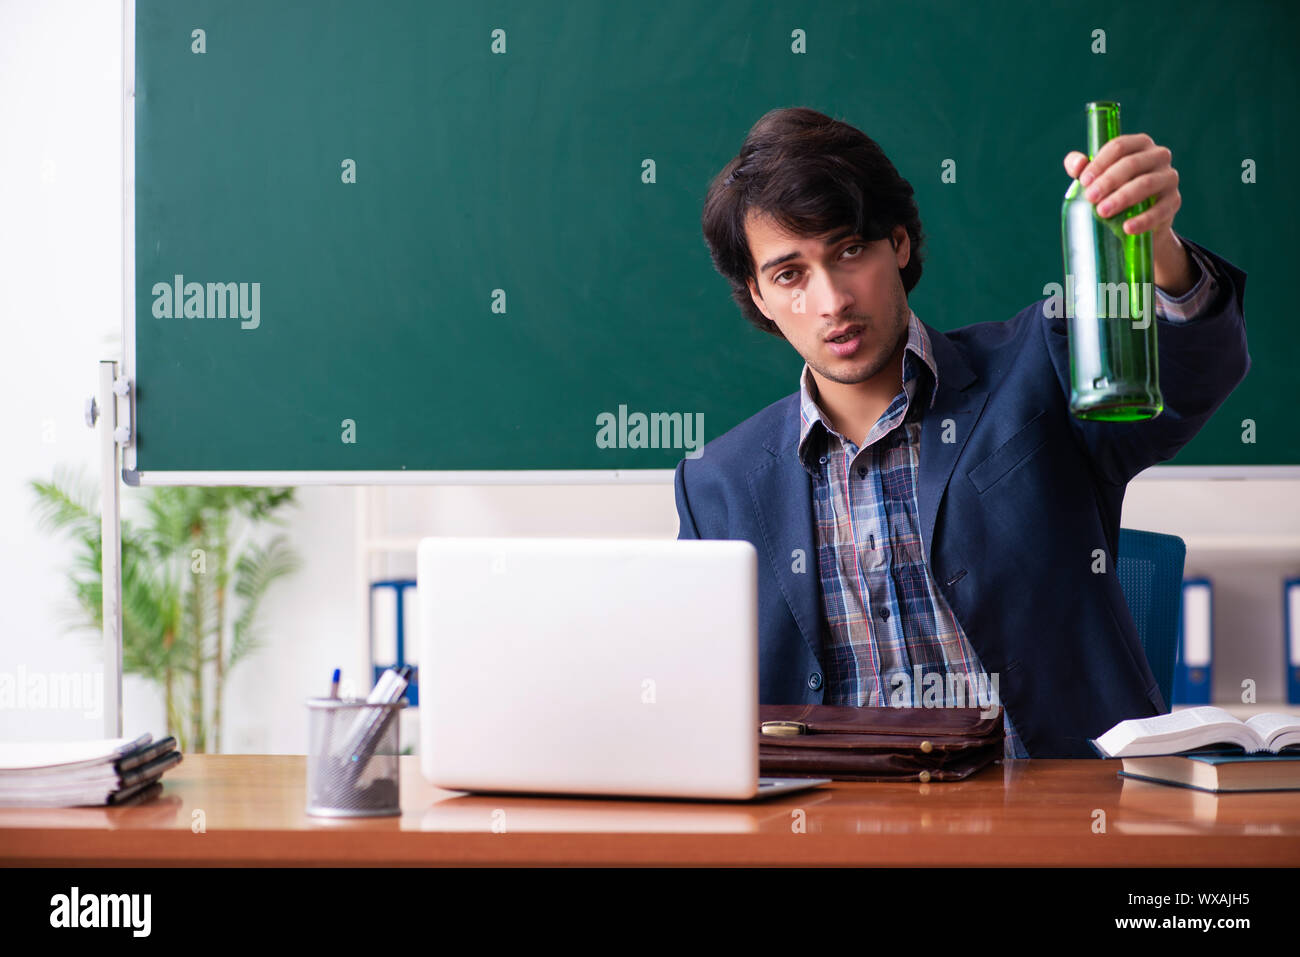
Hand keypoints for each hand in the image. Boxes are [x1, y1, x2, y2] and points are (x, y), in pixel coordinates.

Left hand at [1064, 133, 1194, 294]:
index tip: (1083, 181)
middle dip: (1108, 181)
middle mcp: (1158, 156)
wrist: (1138, 219)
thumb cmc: (1113, 190)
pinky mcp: (1174, 201)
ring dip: (1122, 198)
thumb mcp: (1097, 177)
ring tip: (1102, 212)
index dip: (1099, 163)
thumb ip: (1081, 168)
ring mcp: (1169, 177)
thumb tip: (1077, 164)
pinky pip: (1160, 210)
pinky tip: (1127, 228)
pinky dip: (1143, 220)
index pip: (1119, 146)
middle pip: (1131, 164)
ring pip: (1146, 184)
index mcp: (1139, 144)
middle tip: (1090, 198)